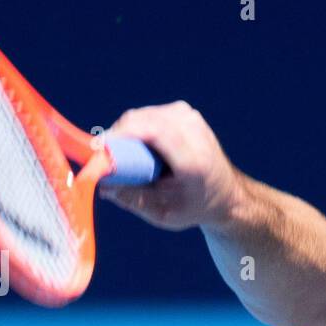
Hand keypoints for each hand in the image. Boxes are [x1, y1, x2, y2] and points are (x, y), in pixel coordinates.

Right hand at [99, 101, 243, 230]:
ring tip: (128, 160)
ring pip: (142, 116)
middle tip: (105, 160)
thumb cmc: (193, 206)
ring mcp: (191, 118)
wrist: (226, 195)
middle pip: (143, 121)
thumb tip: (101, 183)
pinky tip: (141, 150)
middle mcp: (196, 133)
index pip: (156, 132)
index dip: (123, 135)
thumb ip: (132, 199)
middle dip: (118, 138)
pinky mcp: (183, 111)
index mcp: (194, 161)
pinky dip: (137, 130)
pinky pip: (148, 115)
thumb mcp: (164, 214)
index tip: (99, 148)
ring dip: (126, 135)